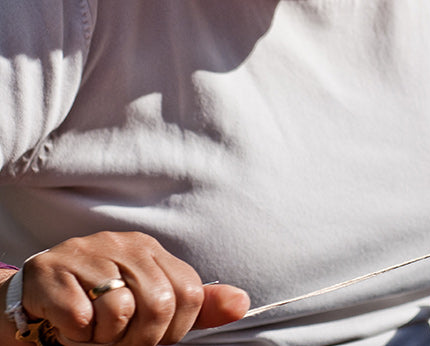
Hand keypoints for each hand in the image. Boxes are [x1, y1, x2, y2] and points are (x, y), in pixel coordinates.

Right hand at [6, 231, 248, 344]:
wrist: (36, 298)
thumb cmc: (102, 302)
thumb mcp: (152, 300)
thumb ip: (197, 305)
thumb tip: (243, 303)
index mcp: (152, 250)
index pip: (189, 292)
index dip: (176, 329)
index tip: (156, 339)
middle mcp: (125, 245)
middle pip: (160, 303)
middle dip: (144, 338)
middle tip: (124, 341)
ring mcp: (89, 253)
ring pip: (121, 310)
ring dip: (108, 337)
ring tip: (96, 330)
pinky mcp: (54, 271)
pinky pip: (81, 317)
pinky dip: (78, 334)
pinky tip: (72, 325)